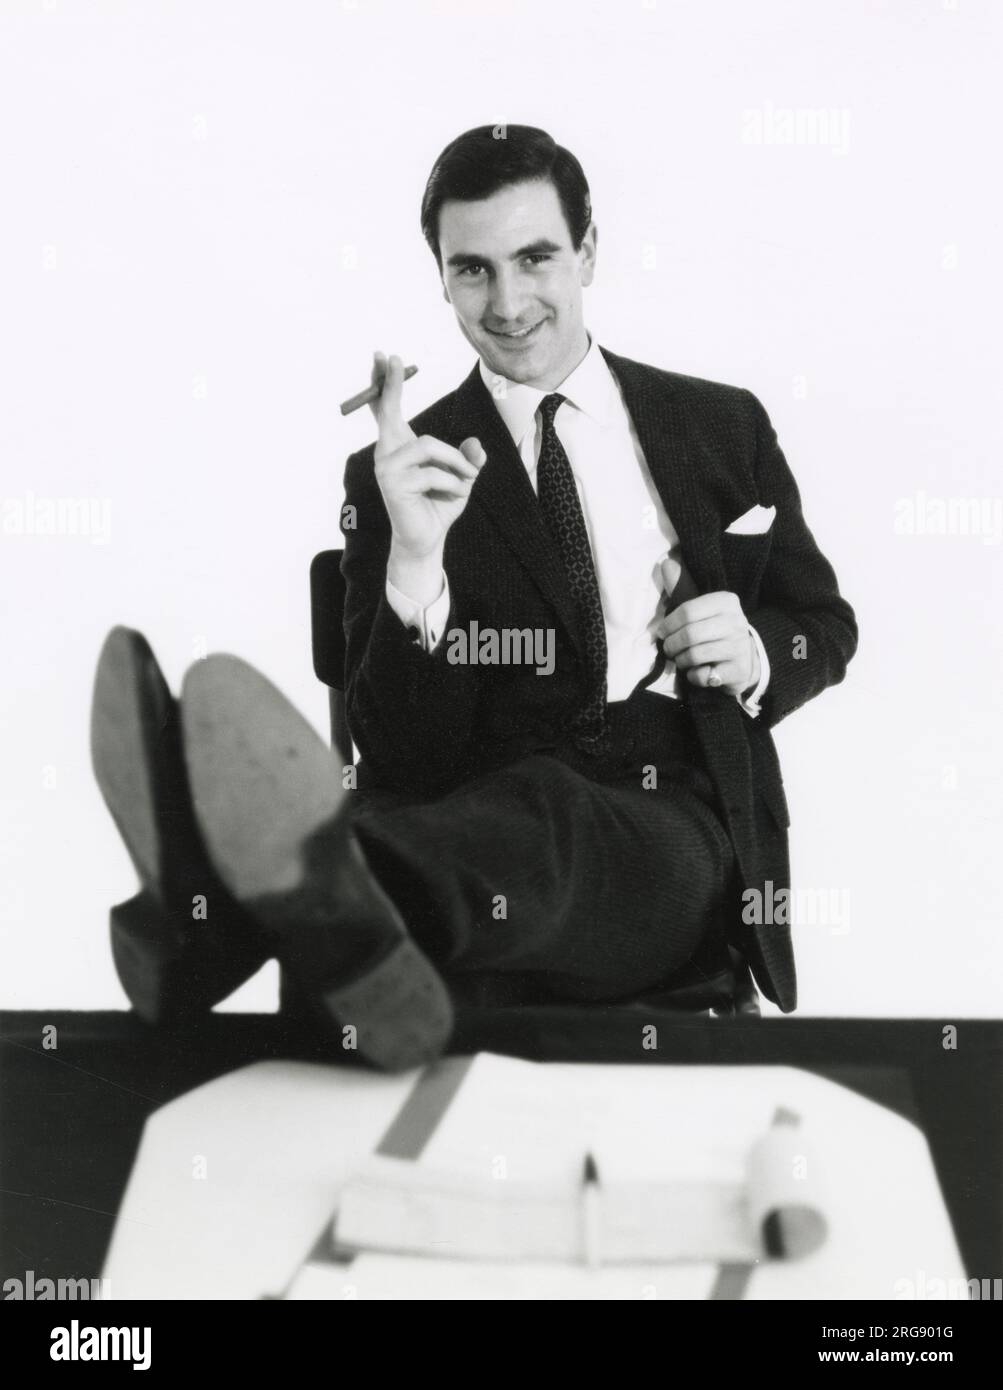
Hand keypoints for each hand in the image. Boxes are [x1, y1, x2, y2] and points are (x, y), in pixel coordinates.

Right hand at [369, 352, 485, 564]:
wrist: (426, 540)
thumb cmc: (439, 505)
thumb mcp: (461, 477)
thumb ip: (468, 459)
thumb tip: (475, 445)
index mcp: (399, 447)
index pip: (388, 411)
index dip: (385, 385)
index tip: (383, 357)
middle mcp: (387, 453)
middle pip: (389, 412)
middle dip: (390, 383)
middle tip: (389, 356)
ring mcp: (386, 468)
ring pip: (428, 446)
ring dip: (455, 462)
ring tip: (466, 479)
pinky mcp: (393, 484)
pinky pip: (432, 473)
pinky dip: (453, 483)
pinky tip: (455, 494)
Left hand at [656, 590, 759, 696]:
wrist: (742, 660)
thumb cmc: (713, 631)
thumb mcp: (699, 608)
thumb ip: (682, 587)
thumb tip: (665, 563)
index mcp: (727, 601)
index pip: (687, 610)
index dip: (668, 624)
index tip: (663, 632)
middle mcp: (737, 622)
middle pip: (689, 634)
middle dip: (672, 645)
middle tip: (669, 649)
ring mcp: (740, 647)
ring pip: (694, 655)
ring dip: (681, 660)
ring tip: (682, 659)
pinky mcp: (739, 671)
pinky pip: (703, 675)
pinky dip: (694, 676)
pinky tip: (700, 671)